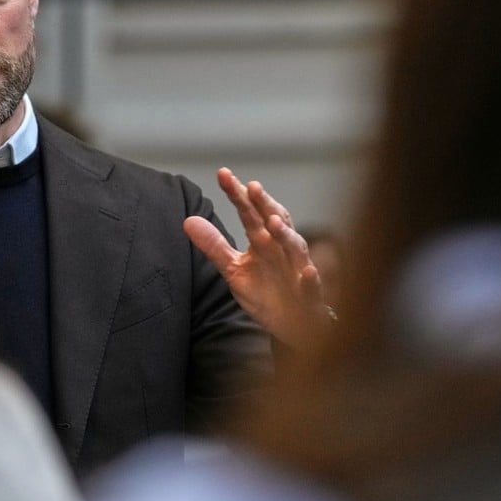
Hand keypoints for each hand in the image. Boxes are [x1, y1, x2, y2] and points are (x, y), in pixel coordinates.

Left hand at [184, 167, 331, 349]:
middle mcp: (282, 250)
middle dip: (265, 204)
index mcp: (263, 242)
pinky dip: (311, 279)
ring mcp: (297, 271)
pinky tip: (308, 273)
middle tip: (252, 186)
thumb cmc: (266, 293)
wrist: (292, 326)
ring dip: (286, 235)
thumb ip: (214, 246)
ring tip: (272, 221)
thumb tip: (188, 220)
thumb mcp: (234, 270)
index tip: (223, 174)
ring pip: (295, 248)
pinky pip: (312, 286)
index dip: (238, 194)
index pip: (249, 213)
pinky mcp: (309, 296)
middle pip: (275, 222)